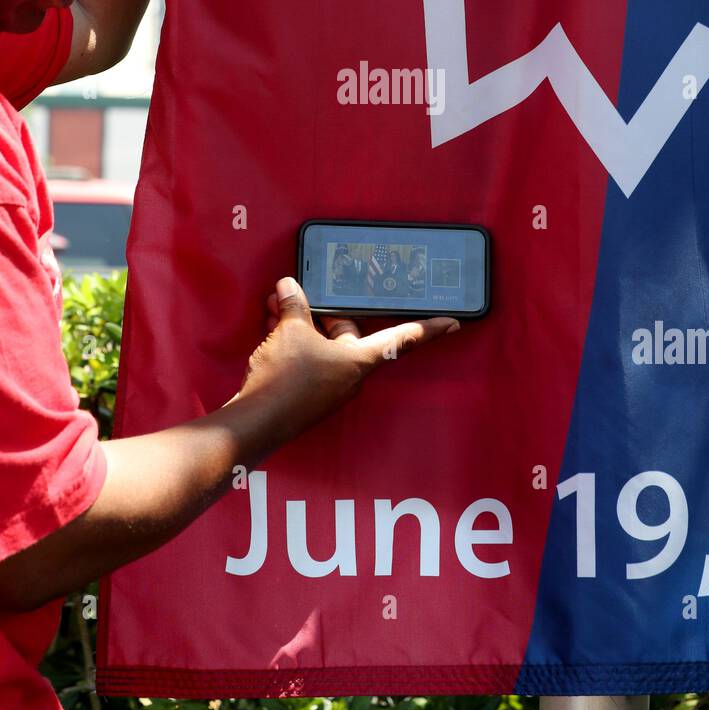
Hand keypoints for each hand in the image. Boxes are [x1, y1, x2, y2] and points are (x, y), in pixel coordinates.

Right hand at [238, 278, 460, 445]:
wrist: (255, 423)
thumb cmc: (285, 378)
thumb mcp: (290, 331)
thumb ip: (294, 306)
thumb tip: (289, 287)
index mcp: (359, 361)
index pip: (401, 339)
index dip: (427, 328)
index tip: (453, 323)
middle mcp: (349, 376)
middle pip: (348, 334)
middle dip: (324, 312)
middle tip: (303, 293)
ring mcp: (328, 388)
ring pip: (322, 345)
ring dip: (303, 324)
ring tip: (279, 304)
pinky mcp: (306, 394)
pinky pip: (307, 358)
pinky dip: (293, 340)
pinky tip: (272, 324)